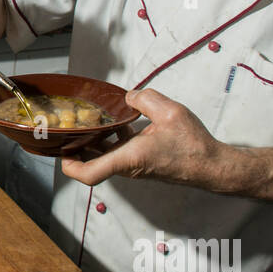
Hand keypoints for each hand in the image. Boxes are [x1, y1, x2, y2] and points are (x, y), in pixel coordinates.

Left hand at [60, 89, 226, 188]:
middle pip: (89, 163)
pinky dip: (109, 138)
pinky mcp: (139, 162)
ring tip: (88, 119)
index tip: (60, 152)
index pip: (90, 174)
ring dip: (92, 141)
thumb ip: (144, 99)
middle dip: (74, 146)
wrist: (211, 165)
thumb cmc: (193, 146)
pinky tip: (116, 120)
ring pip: (102, 156)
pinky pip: (116, 151)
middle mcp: (127, 166)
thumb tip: (128, 97)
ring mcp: (132, 165)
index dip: (69, 166)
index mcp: (129, 158)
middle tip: (68, 127)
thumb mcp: (169, 112)